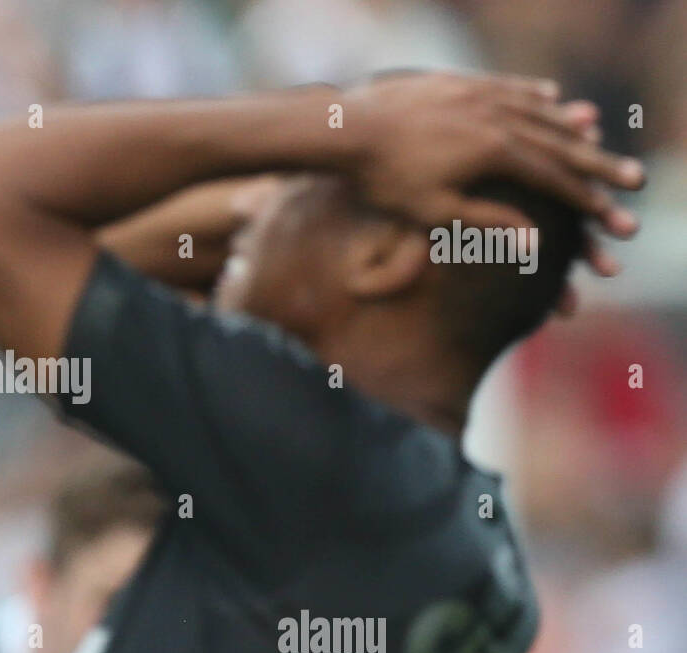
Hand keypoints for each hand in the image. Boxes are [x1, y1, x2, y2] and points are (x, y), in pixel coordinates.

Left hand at [341, 72, 643, 241]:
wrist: (347, 128)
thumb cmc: (385, 181)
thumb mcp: (435, 213)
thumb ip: (488, 225)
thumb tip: (537, 244)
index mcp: (497, 152)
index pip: (554, 178)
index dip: (585, 199)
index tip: (611, 214)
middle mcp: (497, 116)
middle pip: (559, 142)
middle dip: (596, 163)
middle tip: (631, 178)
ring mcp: (478, 94)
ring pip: (537, 110)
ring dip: (570, 125)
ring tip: (597, 136)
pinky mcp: (456, 83)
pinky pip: (506, 87)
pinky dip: (532, 94)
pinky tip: (549, 96)